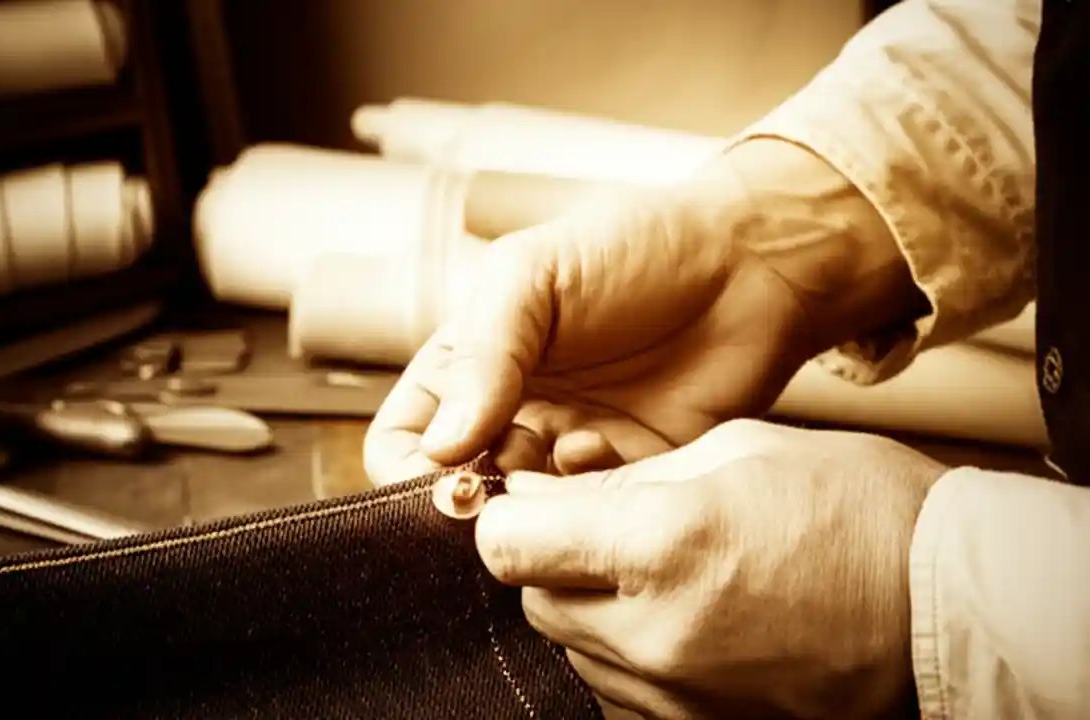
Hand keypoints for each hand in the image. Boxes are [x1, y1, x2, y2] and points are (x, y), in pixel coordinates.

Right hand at [363, 140, 924, 485]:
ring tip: (553, 454)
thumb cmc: (636, 248)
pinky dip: (585, 497)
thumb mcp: (532, 276)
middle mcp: (513, 413)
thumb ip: (482, 354)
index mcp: (472, 364)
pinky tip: (601, 447)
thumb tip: (441, 445)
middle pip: (456, 486)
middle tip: (492, 480)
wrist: (749, 264)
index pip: (406, 434)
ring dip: (526, 499)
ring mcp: (568, 448)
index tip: (429, 474)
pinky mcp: (628, 475)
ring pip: (519, 510)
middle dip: (465, 495)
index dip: (404, 464)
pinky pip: (588, 515)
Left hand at [475, 419, 947, 718]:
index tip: (538, 501)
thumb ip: (624, 479)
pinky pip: (617, 690)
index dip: (512, 514)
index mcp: (661, 543)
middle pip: (533, 599)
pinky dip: (628, 654)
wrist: (950, 606)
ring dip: (590, 607)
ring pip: (573, 648)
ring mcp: (676, 695)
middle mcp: (654, 633)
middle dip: (552, 559)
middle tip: (608, 529)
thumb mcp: (736, 451)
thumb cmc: (858, 509)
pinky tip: (681, 618)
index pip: (507, 543)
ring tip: (661, 572)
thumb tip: (545, 495)